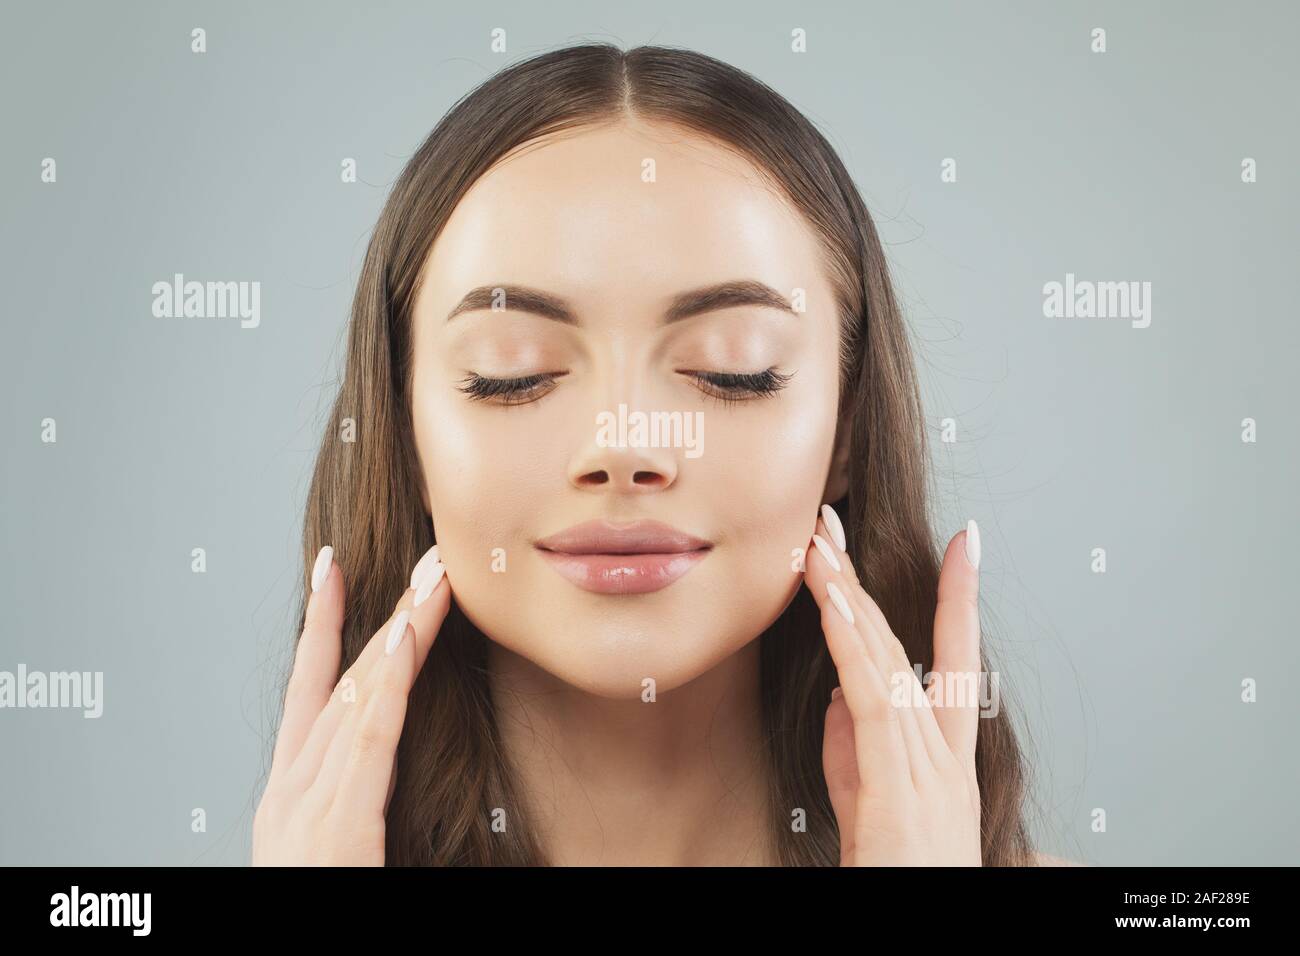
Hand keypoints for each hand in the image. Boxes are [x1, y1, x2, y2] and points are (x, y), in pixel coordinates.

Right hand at [253, 544, 449, 864]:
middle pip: (343, 679)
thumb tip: (379, 761)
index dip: (321, 625)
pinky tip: (405, 638)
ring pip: (360, 695)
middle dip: (382, 611)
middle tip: (422, 556)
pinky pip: (368, 738)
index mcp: (290, 794)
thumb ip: (351, 800)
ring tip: (434, 577)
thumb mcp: (331, 850)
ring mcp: (307, 803)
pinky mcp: (338, 823)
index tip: (330, 568)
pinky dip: (385, 683)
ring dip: (401, 629)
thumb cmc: (320, 892)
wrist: (288, 951)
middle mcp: (292, 787)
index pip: (310, 690)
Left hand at [805, 506, 982, 865]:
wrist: (920, 917)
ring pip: (881, 657)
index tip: (964, 540)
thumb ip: (854, 744)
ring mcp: (926, 762)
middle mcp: (942, 747)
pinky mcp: (895, 780)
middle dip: (864, 577)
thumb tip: (837, 695)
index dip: (961, 596)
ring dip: (845, 594)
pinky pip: (870, 696)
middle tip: (832, 523)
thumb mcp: (869, 800)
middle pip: (902, 642)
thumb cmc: (900, 870)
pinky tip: (830, 604)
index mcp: (946, 751)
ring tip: (821, 544)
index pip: (957, 655)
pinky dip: (850, 644)